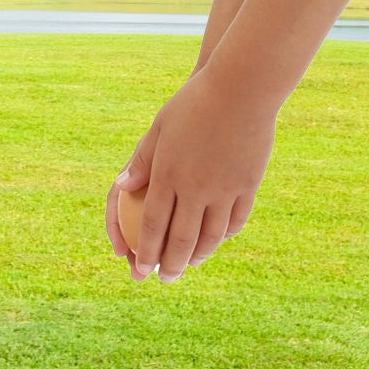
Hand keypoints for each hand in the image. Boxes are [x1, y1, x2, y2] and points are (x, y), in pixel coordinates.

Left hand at [106, 71, 275, 281]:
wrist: (240, 89)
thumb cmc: (194, 103)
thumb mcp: (160, 127)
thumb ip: (142, 160)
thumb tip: (121, 188)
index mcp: (167, 174)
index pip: (153, 226)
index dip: (146, 252)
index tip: (141, 269)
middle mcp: (195, 187)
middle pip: (180, 239)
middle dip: (170, 265)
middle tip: (165, 279)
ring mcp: (224, 188)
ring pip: (210, 235)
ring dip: (199, 255)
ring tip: (191, 264)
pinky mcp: (248, 184)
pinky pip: (235, 219)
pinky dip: (225, 235)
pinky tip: (218, 240)